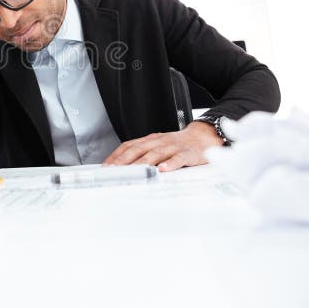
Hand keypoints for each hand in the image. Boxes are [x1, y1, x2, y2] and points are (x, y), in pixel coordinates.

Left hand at [102, 121, 222, 171]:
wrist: (202, 137)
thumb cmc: (177, 145)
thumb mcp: (157, 146)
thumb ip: (142, 155)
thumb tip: (122, 167)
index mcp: (150, 140)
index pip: (128, 146)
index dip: (116, 156)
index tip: (106, 166)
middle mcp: (159, 142)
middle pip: (138, 149)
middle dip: (124, 160)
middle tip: (113, 170)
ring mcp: (172, 147)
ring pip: (156, 154)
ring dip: (143, 163)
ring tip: (134, 171)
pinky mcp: (187, 154)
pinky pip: (178, 158)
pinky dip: (170, 164)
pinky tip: (163, 169)